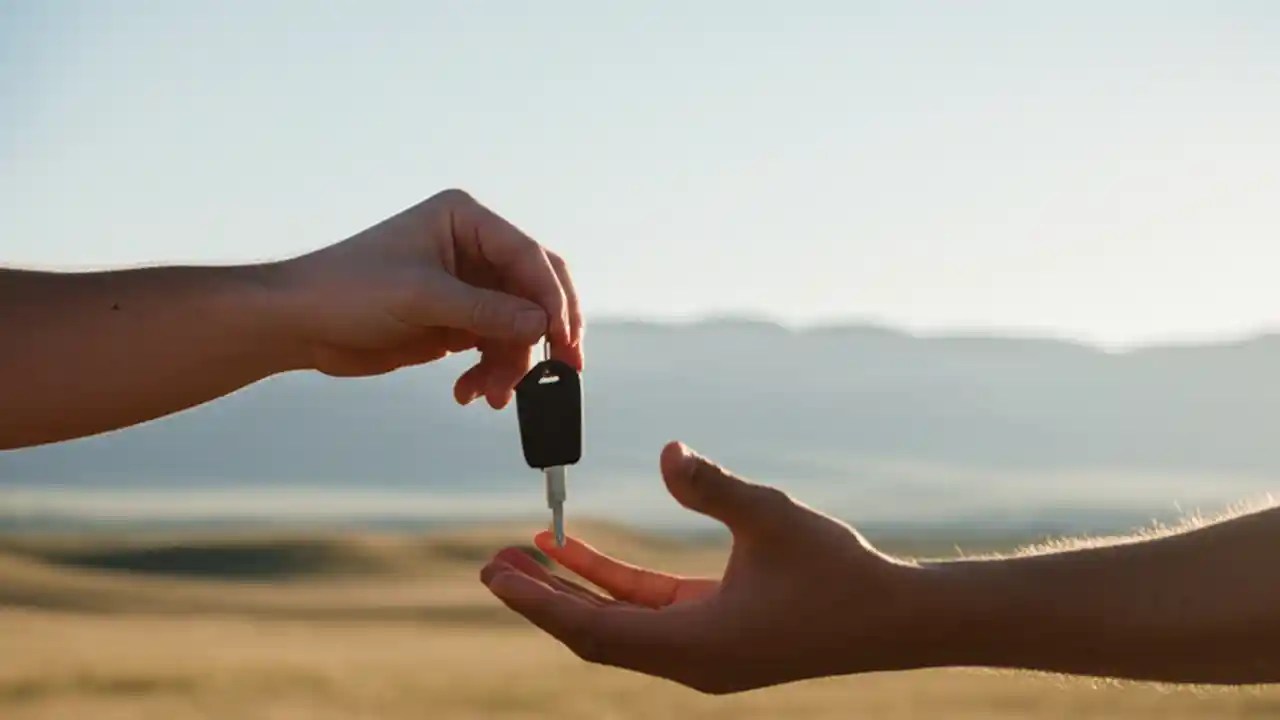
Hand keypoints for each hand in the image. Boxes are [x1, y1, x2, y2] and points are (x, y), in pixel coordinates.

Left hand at [276, 189, 582, 407]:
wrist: (300, 324)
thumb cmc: (348, 291)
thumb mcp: (420, 298)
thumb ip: (485, 312)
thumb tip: (543, 326)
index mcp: (465, 219)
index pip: (528, 255)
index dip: (551, 298)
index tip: (561, 339)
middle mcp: (474, 248)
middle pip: (536, 290)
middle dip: (546, 333)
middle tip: (564, 370)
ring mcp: (469, 286)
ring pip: (519, 326)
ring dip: (512, 364)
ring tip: (492, 395)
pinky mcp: (458, 321)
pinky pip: (496, 347)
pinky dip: (492, 372)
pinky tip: (471, 392)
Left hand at [480, 443, 937, 693]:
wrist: (896, 619)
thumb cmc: (839, 572)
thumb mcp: (773, 519)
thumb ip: (715, 487)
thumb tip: (669, 453)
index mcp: (693, 647)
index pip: (593, 629)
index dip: (539, 601)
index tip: (493, 573)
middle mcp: (689, 661)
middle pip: (593, 632)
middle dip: (542, 597)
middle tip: (489, 563)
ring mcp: (702, 651)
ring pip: (617, 623)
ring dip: (572, 589)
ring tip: (522, 554)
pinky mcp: (716, 634)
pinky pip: (647, 611)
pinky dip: (613, 584)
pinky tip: (581, 553)